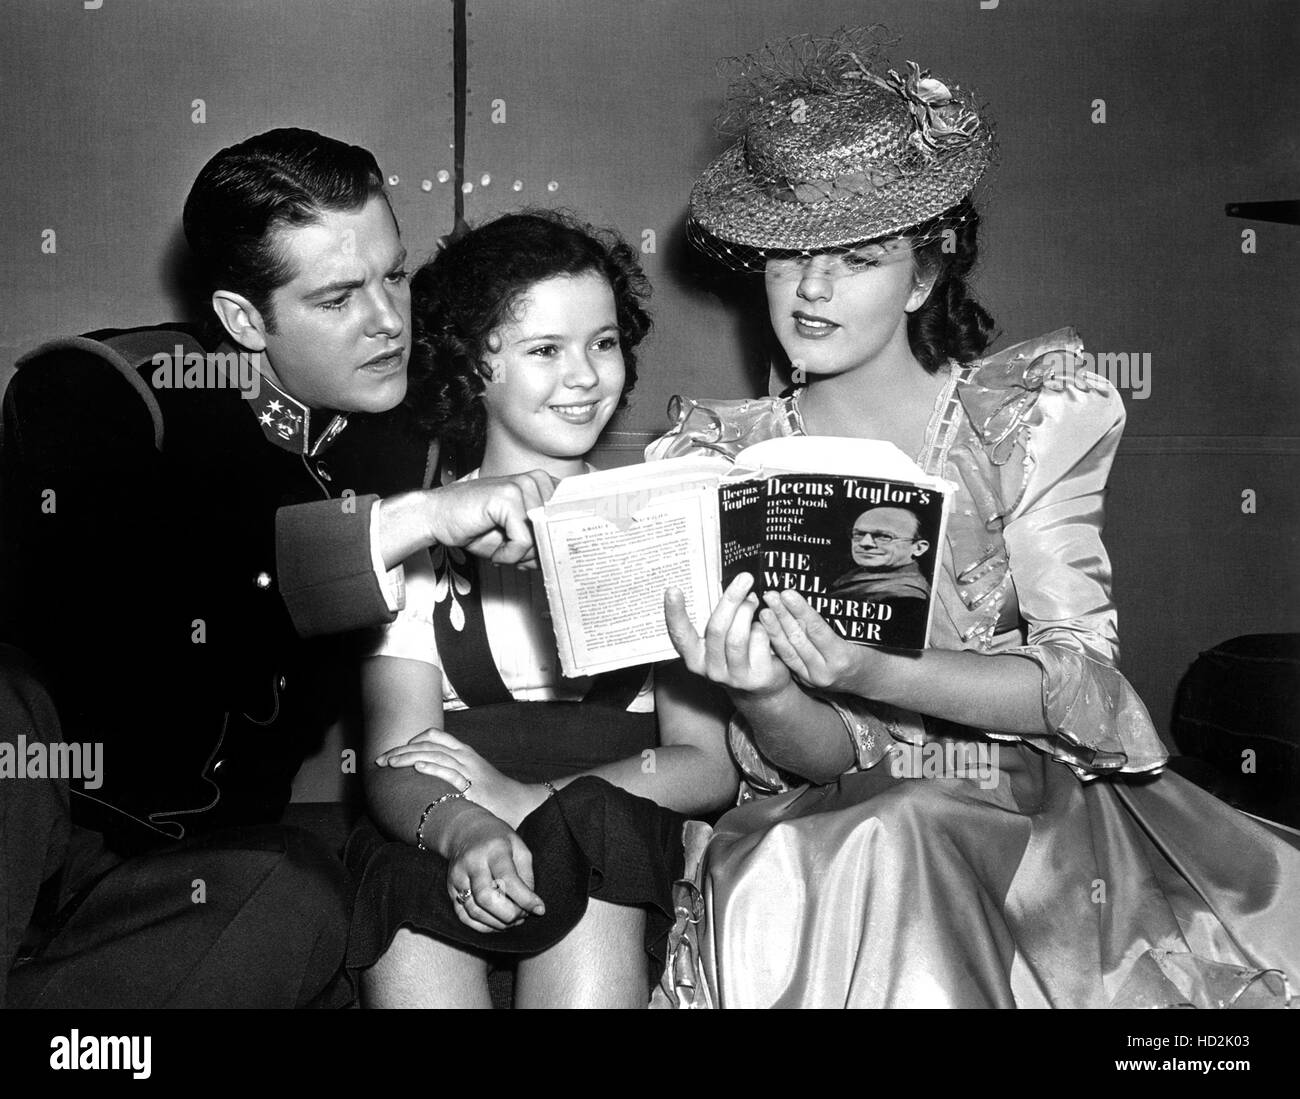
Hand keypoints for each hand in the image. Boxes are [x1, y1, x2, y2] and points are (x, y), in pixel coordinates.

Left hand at [376, 728, 548, 829]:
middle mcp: (465, 756)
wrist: (518, 803)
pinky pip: (450, 772)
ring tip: (390, 763)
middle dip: (401, 751)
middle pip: (428, 745)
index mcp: (464, 752)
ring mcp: (468, 769)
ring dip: (409, 757)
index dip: (412, 741)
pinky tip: (417, 768)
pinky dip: (432, 767)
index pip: (435, 736)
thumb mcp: (472, 776)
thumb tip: (428, 779)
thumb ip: (453, 773)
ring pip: (434, 755)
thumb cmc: (493, 794)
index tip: (396, 753)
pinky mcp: (471, 785)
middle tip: (380, 761)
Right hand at [423, 471, 556, 567]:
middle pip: (556, 532)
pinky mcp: (507, 497)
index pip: (571, 517)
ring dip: (520, 556)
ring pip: (541, 538)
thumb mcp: (518, 538)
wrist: (438, 517)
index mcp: (543, 486)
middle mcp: (537, 480)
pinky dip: (509, 555)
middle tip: (514, 555)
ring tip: (502, 550)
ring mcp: (522, 485)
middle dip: (536, 554)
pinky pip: (523, 541)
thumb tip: (562, 556)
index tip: (546, 556)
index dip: (559, 542)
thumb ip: (543, 543)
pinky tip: (496, 552)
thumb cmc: (476, 527)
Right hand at [437, 805, 545, 933]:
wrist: (465, 831)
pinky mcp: (450, 890)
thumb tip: (530, 905)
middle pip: (487, 898)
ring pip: (475, 911)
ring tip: (514, 920)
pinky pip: (464, 916)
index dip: (525, 899)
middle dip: (509, 914)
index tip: (539, 909)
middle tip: (524, 916)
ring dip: (498, 923)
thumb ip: (526, 875)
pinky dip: (483, 926)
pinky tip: (498, 923)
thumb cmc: (498, 840)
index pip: (507, 879)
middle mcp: (471, 864)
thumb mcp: (519, 847)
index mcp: (493, 849)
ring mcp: (457, 878)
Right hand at [664, 573, 792, 700]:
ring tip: (753, 599)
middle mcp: (710, 669)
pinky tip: (765, 625)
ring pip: (738, 637)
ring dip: (748, 612)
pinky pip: (759, 642)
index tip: (672, 589)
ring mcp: (733, 676)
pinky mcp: (757, 677)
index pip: (681, 634)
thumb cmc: (739, 653)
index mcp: (695, 657)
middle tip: (744, 578)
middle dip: (731, 599)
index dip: (675, 613)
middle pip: (717, 629)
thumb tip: (729, 585)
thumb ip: (719, 619)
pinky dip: (763, 627)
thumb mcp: (721, 640)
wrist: (762, 689)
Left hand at [759, 589, 875, 694]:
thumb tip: (806, 600)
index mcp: (841, 657)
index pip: (816, 629)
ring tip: (764, 610)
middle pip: (799, 640)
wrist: (873, 681)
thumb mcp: (858, 635)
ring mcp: (813, 679)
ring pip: (789, 651)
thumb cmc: (870, 651)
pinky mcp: (805, 682)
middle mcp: (825, 672)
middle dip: (782, 616)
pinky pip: (788, 660)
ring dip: (774, 629)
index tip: (787, 593)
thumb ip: (832, 623)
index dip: (800, 611)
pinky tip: (766, 630)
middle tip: (770, 596)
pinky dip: (777, 644)